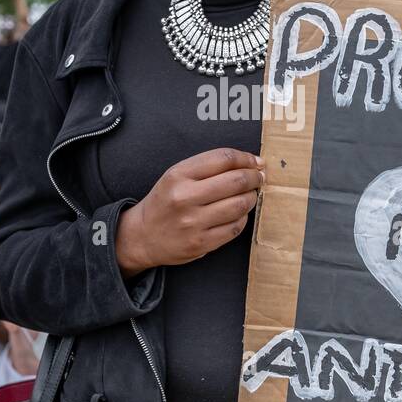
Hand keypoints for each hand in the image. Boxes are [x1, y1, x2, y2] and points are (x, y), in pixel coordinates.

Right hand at [116, 148, 264, 277]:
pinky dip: (243, 218)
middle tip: (258, 178)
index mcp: (178, 175)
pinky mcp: (201, 243)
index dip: (246, 158)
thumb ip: (209, 166)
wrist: (143, 235)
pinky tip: (238, 213)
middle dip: (254, 177)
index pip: (223, 158)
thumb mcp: (177, 175)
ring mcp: (193, 222)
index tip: (256, 162)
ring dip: (252, 197)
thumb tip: (252, 162)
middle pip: (236, 181)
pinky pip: (235, 227)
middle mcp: (185, 197)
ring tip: (249, 195)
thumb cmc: (166, 201)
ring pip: (240, 205)